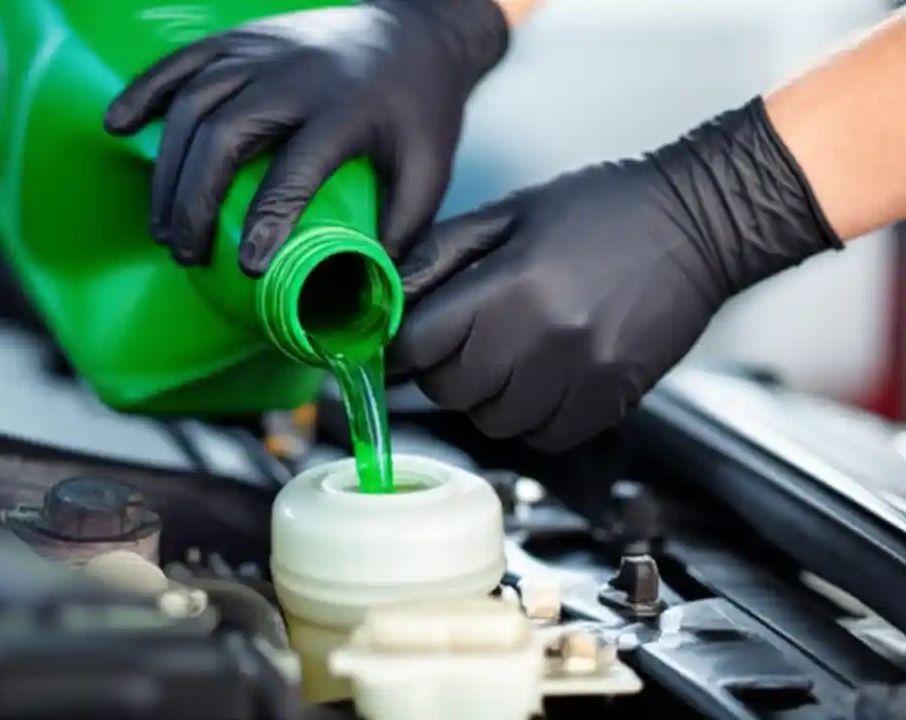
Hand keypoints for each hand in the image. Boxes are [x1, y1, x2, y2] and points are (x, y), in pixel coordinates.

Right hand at [104, 0, 510, 274]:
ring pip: (193, 103)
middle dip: (195, 202)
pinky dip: (143, 91)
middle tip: (187, 255)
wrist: (417, 28)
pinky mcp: (239, 37)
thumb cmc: (420, 111)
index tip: (246, 267)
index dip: (267, 220)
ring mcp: (262, 50)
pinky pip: (180, 60)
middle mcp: (297, 74)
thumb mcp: (430, 174)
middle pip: (224, 135)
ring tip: (164, 227)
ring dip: (168, 170)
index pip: (297, 169)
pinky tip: (118, 126)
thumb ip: (397, 233)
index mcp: (349, 109)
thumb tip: (363, 295)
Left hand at [388, 98, 840, 451]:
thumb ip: (439, 257)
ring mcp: (584, 376)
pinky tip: (541, 379)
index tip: (404, 338)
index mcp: (513, 285)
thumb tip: (384, 299)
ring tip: (507, 356)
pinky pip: (543, 437)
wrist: (701, 223)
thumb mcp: (509, 214)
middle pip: (449, 390)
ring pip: (492, 422)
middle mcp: (547, 338)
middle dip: (441, 368)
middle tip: (461, 340)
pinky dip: (530, 418)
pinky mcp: (615, 401)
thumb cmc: (602, 211)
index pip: (418, 344)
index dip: (400, 344)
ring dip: (484, 398)